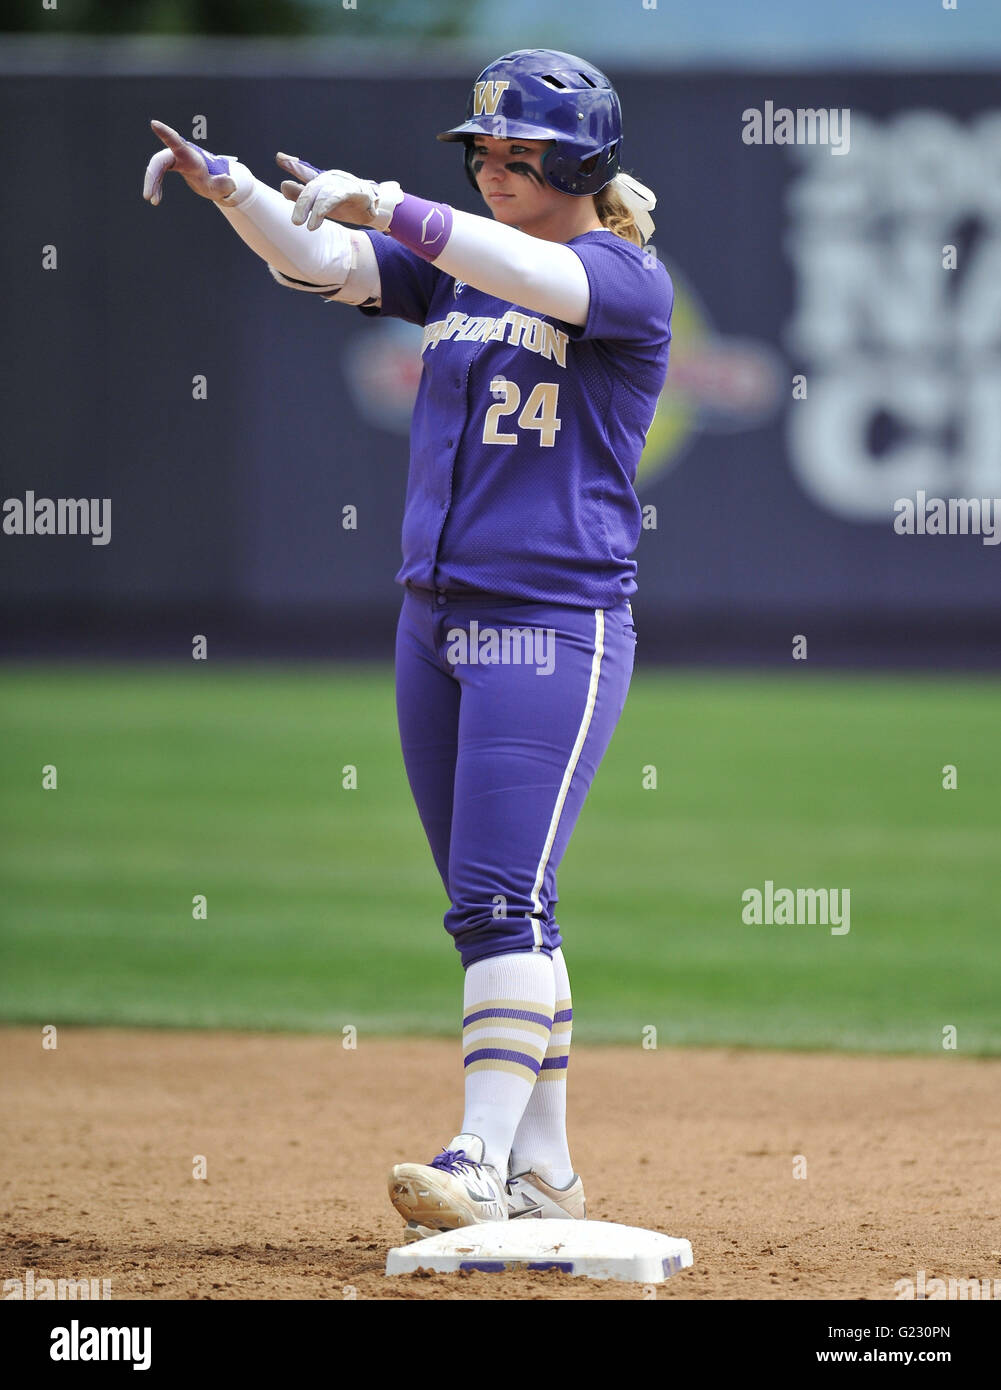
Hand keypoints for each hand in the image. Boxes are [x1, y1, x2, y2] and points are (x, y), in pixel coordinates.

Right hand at [143, 120, 237, 204]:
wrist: (213, 180)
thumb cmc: (217, 181)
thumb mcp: (223, 186)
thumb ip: (225, 184)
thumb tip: (230, 182)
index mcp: (191, 156)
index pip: (177, 143)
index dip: (166, 133)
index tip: (154, 123)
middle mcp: (179, 154)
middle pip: (159, 161)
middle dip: (152, 178)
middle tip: (148, 197)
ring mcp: (172, 159)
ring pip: (155, 169)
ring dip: (152, 185)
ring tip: (154, 201)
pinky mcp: (168, 165)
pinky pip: (157, 174)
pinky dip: (156, 187)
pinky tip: (157, 199)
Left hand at [275, 153, 401, 230]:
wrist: (377, 209)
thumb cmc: (348, 205)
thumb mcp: (323, 204)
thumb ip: (303, 196)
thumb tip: (283, 186)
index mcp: (324, 180)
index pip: (306, 172)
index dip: (294, 165)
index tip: (280, 159)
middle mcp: (332, 178)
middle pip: (312, 187)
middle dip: (302, 203)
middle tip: (296, 221)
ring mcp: (343, 182)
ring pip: (323, 193)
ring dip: (314, 210)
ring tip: (307, 226)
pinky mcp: (354, 191)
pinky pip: (335, 197)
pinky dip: (324, 209)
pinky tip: (316, 221)